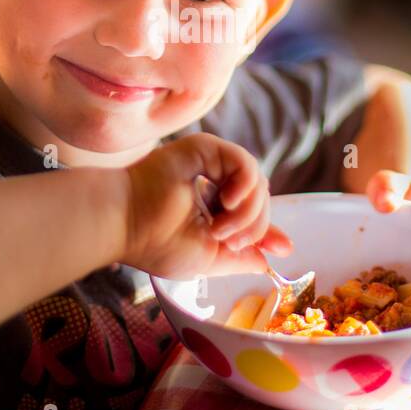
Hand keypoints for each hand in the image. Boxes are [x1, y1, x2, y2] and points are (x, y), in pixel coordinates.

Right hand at [122, 133, 292, 278]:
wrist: (126, 226)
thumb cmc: (157, 244)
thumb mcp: (210, 258)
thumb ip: (241, 257)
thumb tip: (268, 261)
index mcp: (209, 207)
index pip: (251, 212)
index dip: (267, 230)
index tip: (284, 248)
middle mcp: (211, 182)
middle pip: (259, 198)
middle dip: (254, 226)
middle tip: (229, 242)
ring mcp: (209, 163)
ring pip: (257, 182)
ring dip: (247, 212)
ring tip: (220, 229)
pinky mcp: (205, 148)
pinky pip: (246, 163)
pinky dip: (245, 186)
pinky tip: (228, 202)